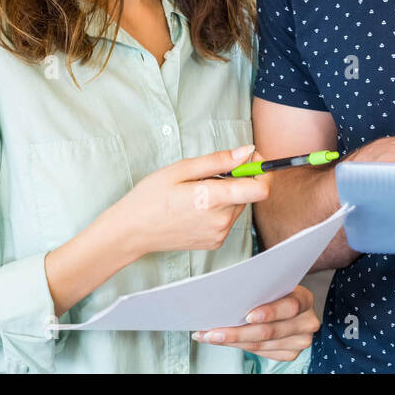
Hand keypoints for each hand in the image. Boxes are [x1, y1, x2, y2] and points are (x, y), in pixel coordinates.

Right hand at [107, 144, 269, 259]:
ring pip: (238, 206)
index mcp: (213, 200)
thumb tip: (248, 152)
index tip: (252, 160)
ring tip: (196, 192)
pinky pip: (227, 219)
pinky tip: (195, 207)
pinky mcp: (214, 242)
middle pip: (249, 194)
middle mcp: (221, 221)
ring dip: (227, 195)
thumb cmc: (150, 198)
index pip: (261, 189)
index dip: (263, 171)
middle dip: (237, 180)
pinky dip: (219, 209)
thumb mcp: (181, 169)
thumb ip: (219, 161)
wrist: (131, 232)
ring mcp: (218, 234)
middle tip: (207, 175)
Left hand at [193, 285, 319, 361]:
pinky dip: (238, 346)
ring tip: (208, 336)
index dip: (269, 312)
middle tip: (212, 332)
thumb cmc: (278, 292)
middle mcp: (307, 323)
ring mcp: (300, 341)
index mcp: (305, 299)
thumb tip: (226, 295)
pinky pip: (260, 352)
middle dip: (237, 332)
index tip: (247, 316)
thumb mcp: (275, 284)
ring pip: (260, 345)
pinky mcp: (290, 354)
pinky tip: (222, 340)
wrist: (290, 308)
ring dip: (231, 341)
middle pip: (269, 332)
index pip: (289, 307)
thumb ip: (260, 289)